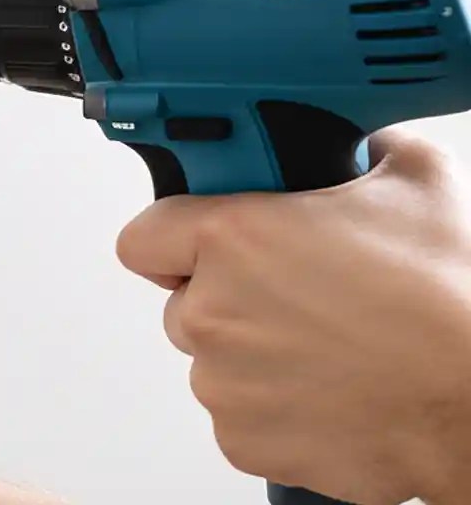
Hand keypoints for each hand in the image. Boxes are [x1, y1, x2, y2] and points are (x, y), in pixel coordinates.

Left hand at [118, 129, 470, 504]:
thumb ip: (367, 153)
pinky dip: (275, 408)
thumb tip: (364, 145)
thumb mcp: (419, 183)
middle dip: (229, 298)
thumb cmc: (452, 301)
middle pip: (186, 302)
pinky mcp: (243, 439)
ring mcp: (222, 382)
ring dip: (254, 356)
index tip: (195, 243)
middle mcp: (212, 311)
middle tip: (298, 297)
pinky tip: (333, 391)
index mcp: (232, 239)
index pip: (145, 236)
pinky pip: (240, 416)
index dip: (172, 236)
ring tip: (331, 347)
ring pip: (216, 362)